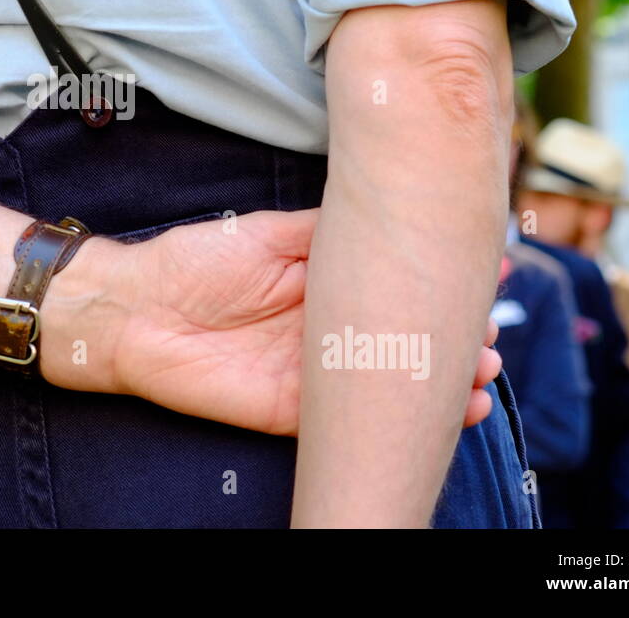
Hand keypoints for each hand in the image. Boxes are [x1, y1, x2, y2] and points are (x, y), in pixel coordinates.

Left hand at [87, 210, 501, 436]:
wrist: (136, 309)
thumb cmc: (195, 261)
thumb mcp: (269, 232)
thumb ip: (325, 228)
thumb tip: (381, 208)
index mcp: (323, 285)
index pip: (394, 287)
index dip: (439, 284)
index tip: (491, 271)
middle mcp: (327, 331)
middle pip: (403, 340)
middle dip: (454, 338)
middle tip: (491, 330)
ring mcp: (315, 372)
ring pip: (389, 383)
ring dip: (443, 382)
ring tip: (486, 372)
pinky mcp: (294, 410)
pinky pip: (355, 419)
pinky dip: (399, 418)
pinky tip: (449, 408)